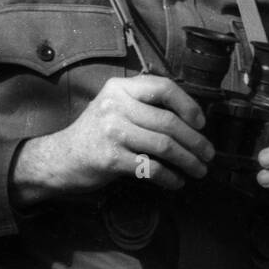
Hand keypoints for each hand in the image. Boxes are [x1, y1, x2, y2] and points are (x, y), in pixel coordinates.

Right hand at [11, 75, 213, 206]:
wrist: (59, 159)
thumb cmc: (96, 132)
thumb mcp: (115, 107)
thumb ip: (145, 105)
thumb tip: (191, 119)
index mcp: (120, 88)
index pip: (163, 87)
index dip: (188, 105)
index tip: (201, 123)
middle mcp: (116, 106)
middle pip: (169, 122)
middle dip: (195, 141)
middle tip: (209, 154)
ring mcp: (112, 132)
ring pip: (164, 146)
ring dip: (188, 160)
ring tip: (199, 170)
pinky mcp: (110, 159)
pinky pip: (151, 168)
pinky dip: (170, 177)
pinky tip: (177, 181)